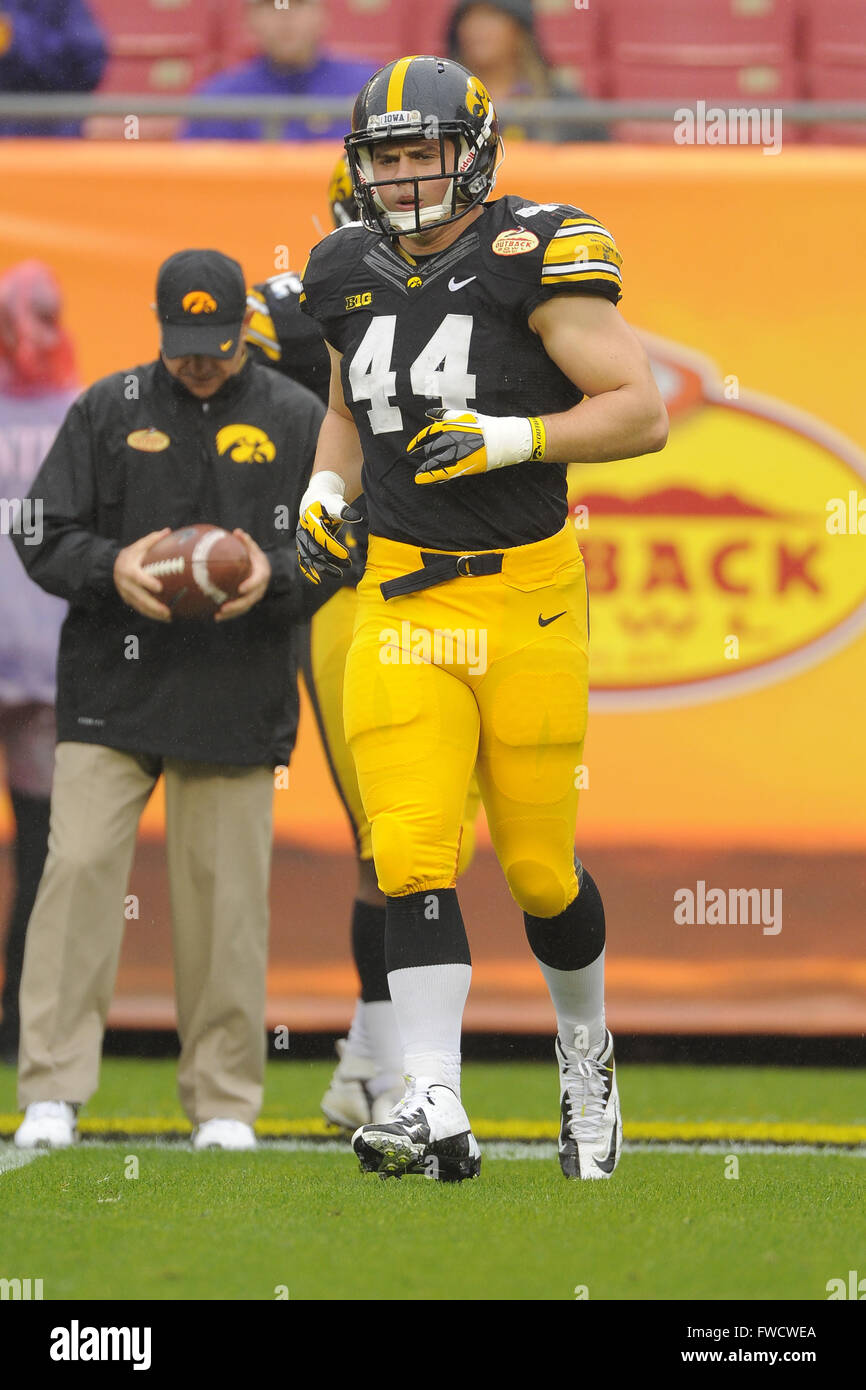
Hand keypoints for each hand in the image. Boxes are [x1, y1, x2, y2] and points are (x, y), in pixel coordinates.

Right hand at [113, 528, 172, 621]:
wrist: (112, 566)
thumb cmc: (130, 555)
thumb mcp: (138, 546)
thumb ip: (152, 539)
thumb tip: (168, 531)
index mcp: (128, 569)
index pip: (137, 577)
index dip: (147, 583)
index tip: (159, 587)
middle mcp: (125, 583)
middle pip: (139, 597)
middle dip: (153, 606)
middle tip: (167, 611)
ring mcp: (126, 594)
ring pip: (139, 606)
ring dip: (154, 614)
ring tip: (169, 617)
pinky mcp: (128, 600)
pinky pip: (139, 610)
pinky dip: (151, 615)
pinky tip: (163, 618)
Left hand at [214, 529, 271, 620]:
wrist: (264, 571)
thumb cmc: (255, 558)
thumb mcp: (254, 549)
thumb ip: (246, 542)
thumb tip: (237, 532)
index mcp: (262, 575)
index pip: (257, 582)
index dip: (250, 586)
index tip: (240, 588)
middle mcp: (259, 589)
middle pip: (249, 600)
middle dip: (237, 605)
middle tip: (224, 607)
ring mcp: (253, 598)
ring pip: (243, 608)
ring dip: (231, 614)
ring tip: (218, 615)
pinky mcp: (246, 603)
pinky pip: (238, 611)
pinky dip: (228, 615)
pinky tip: (215, 616)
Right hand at [296, 470, 360, 584]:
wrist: (315, 502)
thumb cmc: (328, 503)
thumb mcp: (336, 504)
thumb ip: (345, 511)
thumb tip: (357, 517)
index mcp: (310, 520)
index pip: (321, 536)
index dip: (333, 546)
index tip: (346, 554)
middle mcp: (303, 531)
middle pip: (315, 549)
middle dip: (331, 559)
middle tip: (348, 564)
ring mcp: (301, 540)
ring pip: (310, 558)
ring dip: (324, 568)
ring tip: (340, 574)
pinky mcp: (302, 546)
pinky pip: (303, 561)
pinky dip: (309, 571)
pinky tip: (317, 580)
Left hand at [408, 409, 545, 483]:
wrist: (503, 437)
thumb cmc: (484, 425)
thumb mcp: (464, 415)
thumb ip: (445, 414)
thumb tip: (428, 413)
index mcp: (450, 426)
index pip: (427, 434)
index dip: (417, 442)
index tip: (411, 448)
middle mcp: (451, 439)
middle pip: (431, 449)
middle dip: (426, 455)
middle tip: (425, 460)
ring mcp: (457, 453)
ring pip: (434, 462)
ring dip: (425, 468)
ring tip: (419, 473)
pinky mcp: (464, 466)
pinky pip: (444, 473)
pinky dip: (431, 477)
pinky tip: (422, 480)